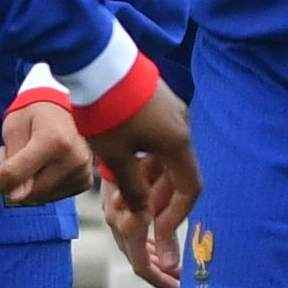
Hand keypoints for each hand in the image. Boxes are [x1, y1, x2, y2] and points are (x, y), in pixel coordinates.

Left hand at [0, 94, 94, 208]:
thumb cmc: (36, 114)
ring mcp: (82, 172)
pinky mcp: (84, 181)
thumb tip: (14, 197)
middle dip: (13, 181)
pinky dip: (42, 186)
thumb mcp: (15, 127)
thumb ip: (11, 160)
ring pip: (39, 198)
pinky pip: (52, 197)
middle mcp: (72, 159)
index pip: (15, 174)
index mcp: (53, 141)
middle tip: (13, 156)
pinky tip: (45, 167)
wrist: (67, 108)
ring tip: (30, 159)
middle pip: (28, 192)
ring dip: (27, 185)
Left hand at [83, 82, 200, 287]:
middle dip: (160, 198)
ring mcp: (170, 109)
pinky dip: (146, 156)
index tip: (158, 229)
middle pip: (179, 172)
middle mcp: (181, 125)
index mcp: (177, 142)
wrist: (97, 58)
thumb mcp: (116, 157)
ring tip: (122, 192)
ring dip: (149, 177)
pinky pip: (159, 136)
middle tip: (136, 214)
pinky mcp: (156, 98)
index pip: (190, 188)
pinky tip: (123, 162)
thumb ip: (133, 190)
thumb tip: (142, 217)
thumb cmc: (107, 111)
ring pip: (166, 154)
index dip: (177, 214)